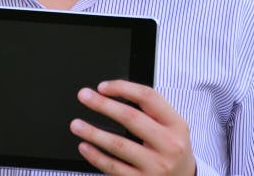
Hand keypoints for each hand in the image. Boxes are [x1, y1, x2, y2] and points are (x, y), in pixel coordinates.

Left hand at [70, 80, 196, 175]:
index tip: (102, 86)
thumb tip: (113, 95)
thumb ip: (151, 112)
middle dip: (103, 105)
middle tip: (84, 96)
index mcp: (176, 124)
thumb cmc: (172, 149)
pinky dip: (96, 156)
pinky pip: (114, 167)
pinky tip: (85, 146)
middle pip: (131, 118)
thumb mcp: (172, 128)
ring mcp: (156, 166)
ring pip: (118, 145)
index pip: (149, 98)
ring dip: (93, 132)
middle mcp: (169, 145)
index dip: (123, 88)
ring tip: (76, 124)